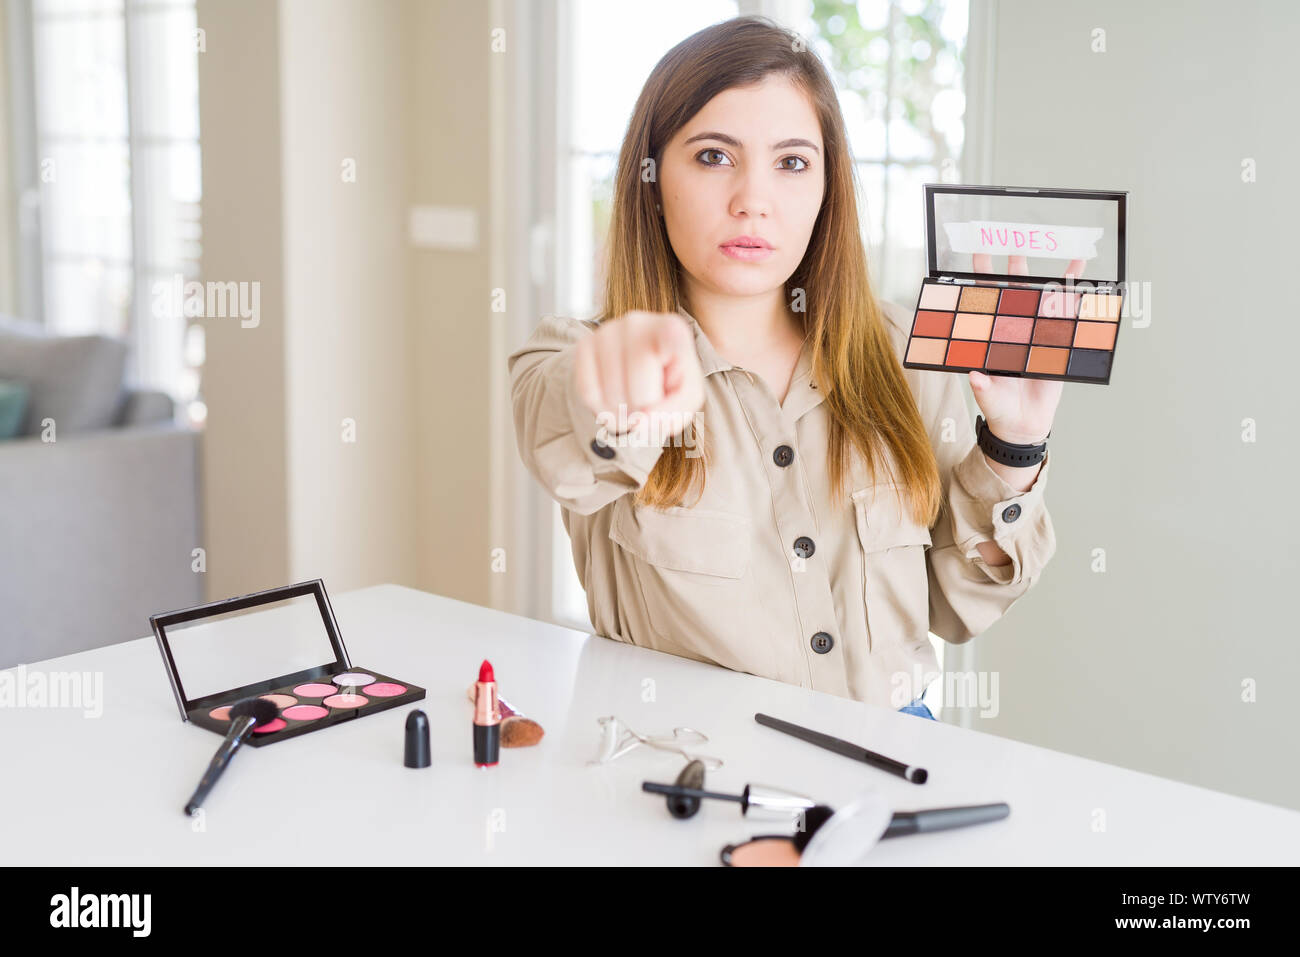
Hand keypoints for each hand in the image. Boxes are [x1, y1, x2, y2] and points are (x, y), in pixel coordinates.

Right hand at [572, 310, 704, 436]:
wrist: (639, 371)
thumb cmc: (668, 380)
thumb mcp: (687, 396)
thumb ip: (674, 410)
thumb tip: (641, 420)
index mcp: (671, 327)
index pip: (670, 349)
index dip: (664, 388)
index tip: (665, 393)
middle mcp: (637, 323)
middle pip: (640, 391)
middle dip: (643, 410)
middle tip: (647, 406)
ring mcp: (607, 332)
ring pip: (612, 394)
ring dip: (621, 414)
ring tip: (630, 405)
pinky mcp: (585, 345)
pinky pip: (588, 392)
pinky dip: (600, 409)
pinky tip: (611, 403)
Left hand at [966, 254, 1080, 443]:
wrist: (1024, 423)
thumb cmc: (1000, 409)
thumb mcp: (989, 398)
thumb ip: (983, 387)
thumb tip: (974, 376)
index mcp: (992, 339)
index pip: (983, 305)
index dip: (978, 282)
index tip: (976, 257)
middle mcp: (1011, 332)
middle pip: (1010, 294)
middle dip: (1008, 268)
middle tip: (1007, 242)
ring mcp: (1033, 334)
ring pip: (1037, 299)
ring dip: (1039, 275)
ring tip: (1037, 247)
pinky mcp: (1055, 341)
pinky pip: (1065, 314)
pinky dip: (1073, 293)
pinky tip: (1078, 272)